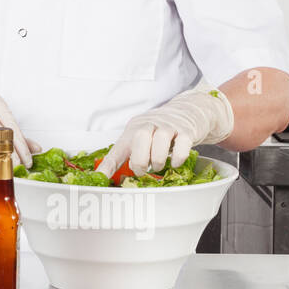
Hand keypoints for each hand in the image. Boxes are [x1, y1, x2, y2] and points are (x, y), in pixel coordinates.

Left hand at [97, 88, 235, 176]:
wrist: (187, 111)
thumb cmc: (161, 129)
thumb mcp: (143, 136)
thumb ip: (133, 152)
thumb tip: (125, 173)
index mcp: (133, 129)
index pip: (117, 149)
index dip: (108, 165)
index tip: (100, 178)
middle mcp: (149, 124)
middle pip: (140, 137)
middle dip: (139, 160)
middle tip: (142, 171)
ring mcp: (169, 126)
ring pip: (160, 140)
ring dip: (158, 160)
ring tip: (158, 166)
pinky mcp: (186, 131)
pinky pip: (182, 145)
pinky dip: (178, 158)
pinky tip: (175, 163)